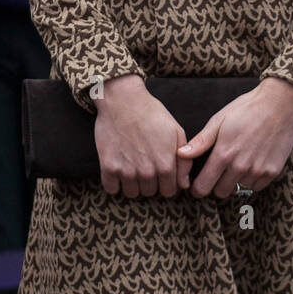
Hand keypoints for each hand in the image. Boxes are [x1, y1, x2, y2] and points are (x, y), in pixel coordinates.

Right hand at [94, 75, 191, 197]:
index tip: (161, 172)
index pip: (169, 191)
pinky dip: (114, 182)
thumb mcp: (176, 132)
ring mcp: (126, 171)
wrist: (123, 100)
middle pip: (150, 192)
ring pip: (132, 193)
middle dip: (150, 182)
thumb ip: (184, 161)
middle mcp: (146, 172)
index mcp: (165, 165)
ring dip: (133, 183)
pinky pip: (111, 189)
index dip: (167, 182)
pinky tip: (118, 167)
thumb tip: (184, 185)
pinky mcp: (108, 167)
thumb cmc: (152, 114)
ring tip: (132, 164)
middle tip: (145, 164)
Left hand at [178, 77, 292, 199]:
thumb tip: (180, 154)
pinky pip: (257, 186)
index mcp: (223, 154)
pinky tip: (253, 162)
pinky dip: (253, 178)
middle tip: (220, 171)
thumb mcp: (219, 121)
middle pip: (221, 192)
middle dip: (217, 184)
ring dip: (236, 179)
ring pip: (239, 188)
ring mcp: (258, 170)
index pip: (204, 186)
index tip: (198, 185)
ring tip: (240, 160)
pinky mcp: (273, 171)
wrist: (279, 104)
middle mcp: (240, 167)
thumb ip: (200, 142)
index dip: (198, 188)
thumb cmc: (246, 109)